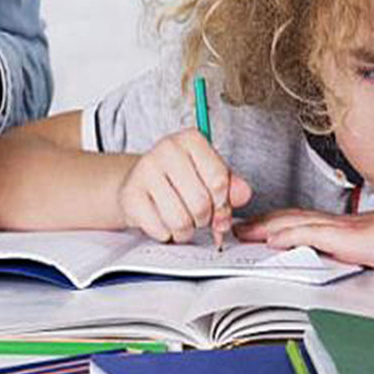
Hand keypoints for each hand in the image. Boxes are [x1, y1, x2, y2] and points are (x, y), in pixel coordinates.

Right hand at [116, 129, 251, 243]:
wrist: (140, 183)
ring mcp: (145, 170)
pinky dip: (166, 234)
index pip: (218, 179)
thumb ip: (231, 186)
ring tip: (181, 220)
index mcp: (192, 139)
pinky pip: (160, 230)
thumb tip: (243, 194)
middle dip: (204, 219)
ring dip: (185, 231)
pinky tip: (163, 221)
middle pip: (200, 203)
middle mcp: (167, 148)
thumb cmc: (181, 180)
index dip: (222, 201)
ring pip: (180, 220)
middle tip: (198, 215)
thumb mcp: (209, 176)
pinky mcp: (130, 195)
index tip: (217, 203)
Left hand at [233, 203, 373, 272]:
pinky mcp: (351, 239)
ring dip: (265, 228)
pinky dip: (289, 235)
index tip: (256, 227)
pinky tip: (272, 239)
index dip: (278, 223)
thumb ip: (365, 251)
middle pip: (291, 219)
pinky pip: (313, 235)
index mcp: (348, 227)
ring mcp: (344, 230)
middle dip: (261, 223)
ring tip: (241, 232)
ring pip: (295, 224)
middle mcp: (341, 224)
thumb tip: (353, 257)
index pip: (304, 222)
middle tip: (235, 226)